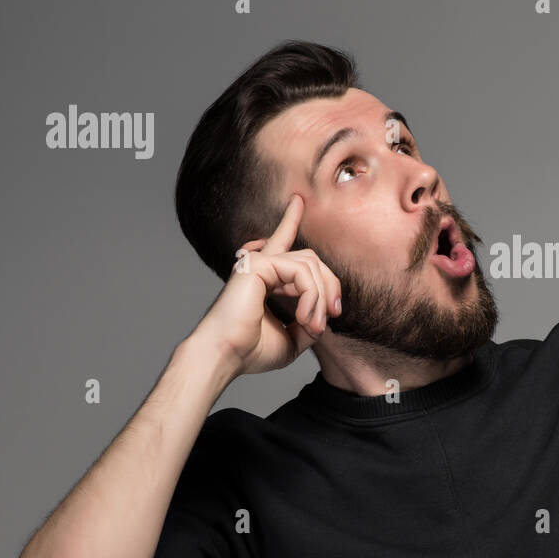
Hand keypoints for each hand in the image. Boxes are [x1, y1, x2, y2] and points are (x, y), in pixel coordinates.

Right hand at [189, 194, 341, 375]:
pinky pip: (301, 273)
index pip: (281, 242)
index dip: (291, 220)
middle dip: (330, 286)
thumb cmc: (251, 352)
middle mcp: (259, 265)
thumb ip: (310, 322)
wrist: (226, 357)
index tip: (298, 200)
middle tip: (332, 315)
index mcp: (264, 278)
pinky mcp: (257, 264)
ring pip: (310, 266)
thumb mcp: (292, 339)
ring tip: (313, 325)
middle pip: (311, 259)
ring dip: (320, 298)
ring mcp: (257, 262)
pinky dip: (311, 297)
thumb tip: (325, 316)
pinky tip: (304, 318)